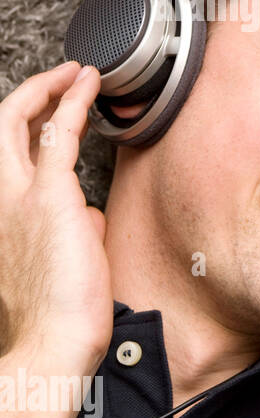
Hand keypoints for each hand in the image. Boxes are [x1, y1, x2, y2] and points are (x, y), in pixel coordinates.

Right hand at [0, 61, 112, 371]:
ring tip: (74, 73)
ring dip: (47, 89)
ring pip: (17, 121)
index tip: (51, 118)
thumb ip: (74, 232)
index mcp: (1, 218)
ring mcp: (18, 196)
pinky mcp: (51, 195)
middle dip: (28, 97)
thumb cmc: (61, 316)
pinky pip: (58, 132)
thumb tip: (92, 216)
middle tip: (58, 79)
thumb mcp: (65, 263)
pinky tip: (87, 84)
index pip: (7, 163)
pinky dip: (72, 101)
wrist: (52, 344)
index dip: (27, 134)